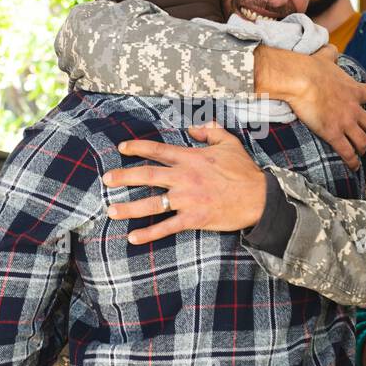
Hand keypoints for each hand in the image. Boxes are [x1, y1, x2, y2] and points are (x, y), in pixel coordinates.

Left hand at [102, 124, 267, 243]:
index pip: (158, 150)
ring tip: (111, 210)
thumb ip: (210, 131)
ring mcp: (187, 199)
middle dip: (124, 176)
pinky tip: (133, 237)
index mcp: (190, 158)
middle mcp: (184, 178)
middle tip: (107, 179)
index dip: (138, 147)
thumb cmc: (244, 171)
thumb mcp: (229, 143)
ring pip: (151, 203)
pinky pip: (167, 227)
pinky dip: (149, 233)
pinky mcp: (193, 219)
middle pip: (147, 175)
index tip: (122, 148)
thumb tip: (194, 127)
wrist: (259, 198)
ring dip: (129, 207)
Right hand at [254, 45, 365, 169]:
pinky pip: (348, 153)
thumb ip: (330, 53)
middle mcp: (354, 108)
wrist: (301, 79)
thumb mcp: (325, 57)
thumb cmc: (310, 68)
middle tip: (364, 134)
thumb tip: (330, 47)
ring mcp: (346, 123)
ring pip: (363, 141)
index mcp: (353, 89)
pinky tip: (353, 168)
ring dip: (362, 148)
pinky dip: (352, 162)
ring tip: (359, 154)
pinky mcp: (334, 134)